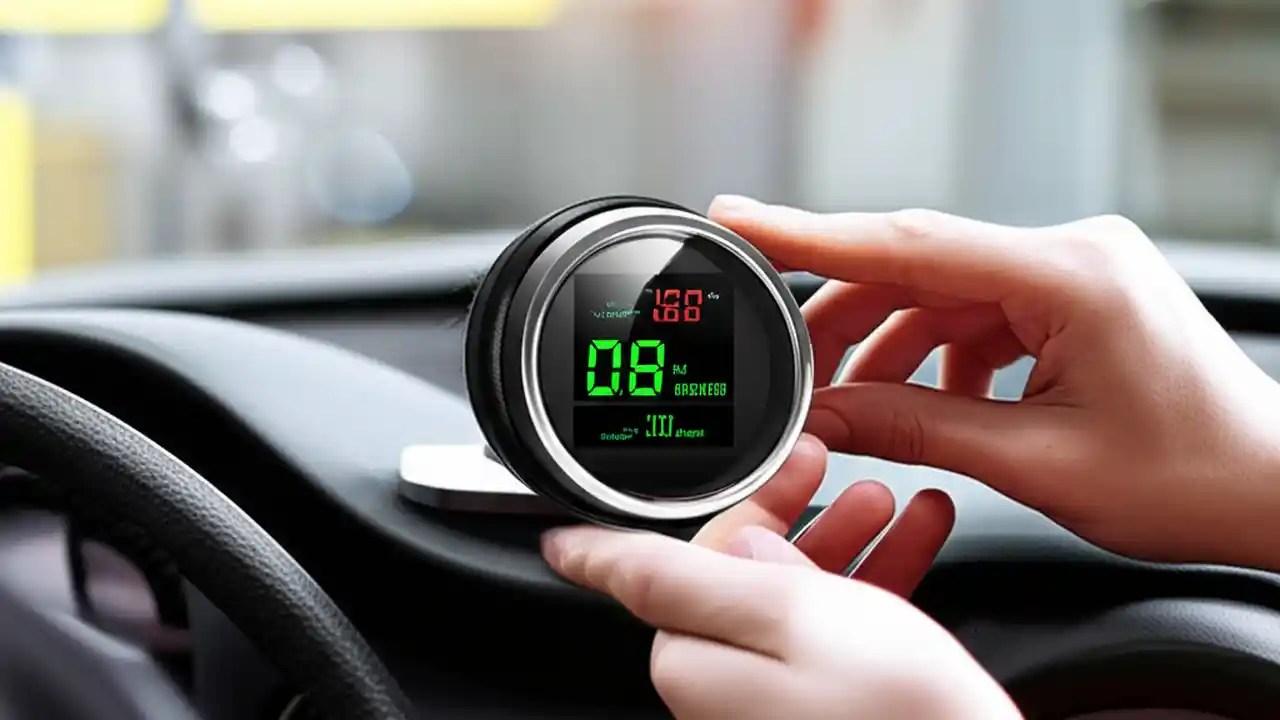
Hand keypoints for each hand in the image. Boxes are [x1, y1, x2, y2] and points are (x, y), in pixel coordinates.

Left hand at [541, 435, 1020, 719]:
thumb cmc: (890, 712)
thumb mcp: (789, 613)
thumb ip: (714, 572)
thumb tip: (661, 554)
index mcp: (694, 662)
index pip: (681, 561)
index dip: (729, 498)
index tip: (734, 457)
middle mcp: (725, 690)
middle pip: (743, 573)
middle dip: (792, 511)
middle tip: (826, 463)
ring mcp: (775, 703)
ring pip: (798, 596)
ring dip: (839, 536)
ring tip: (885, 498)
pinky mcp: (827, 707)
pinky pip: (837, 631)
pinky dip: (871, 580)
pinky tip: (910, 541)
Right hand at [709, 195, 1279, 569]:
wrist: (1270, 490)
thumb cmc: (1192, 477)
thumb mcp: (1035, 463)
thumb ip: (916, 429)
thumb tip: (826, 416)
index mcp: (1070, 275)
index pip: (910, 243)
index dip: (812, 235)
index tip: (742, 221)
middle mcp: (1070, 254)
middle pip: (915, 268)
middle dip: (842, 319)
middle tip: (788, 371)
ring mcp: (1071, 271)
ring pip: (939, 294)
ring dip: (887, 348)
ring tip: (850, 408)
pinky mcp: (1069, 297)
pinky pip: (975, 314)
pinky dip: (934, 358)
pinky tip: (921, 406)